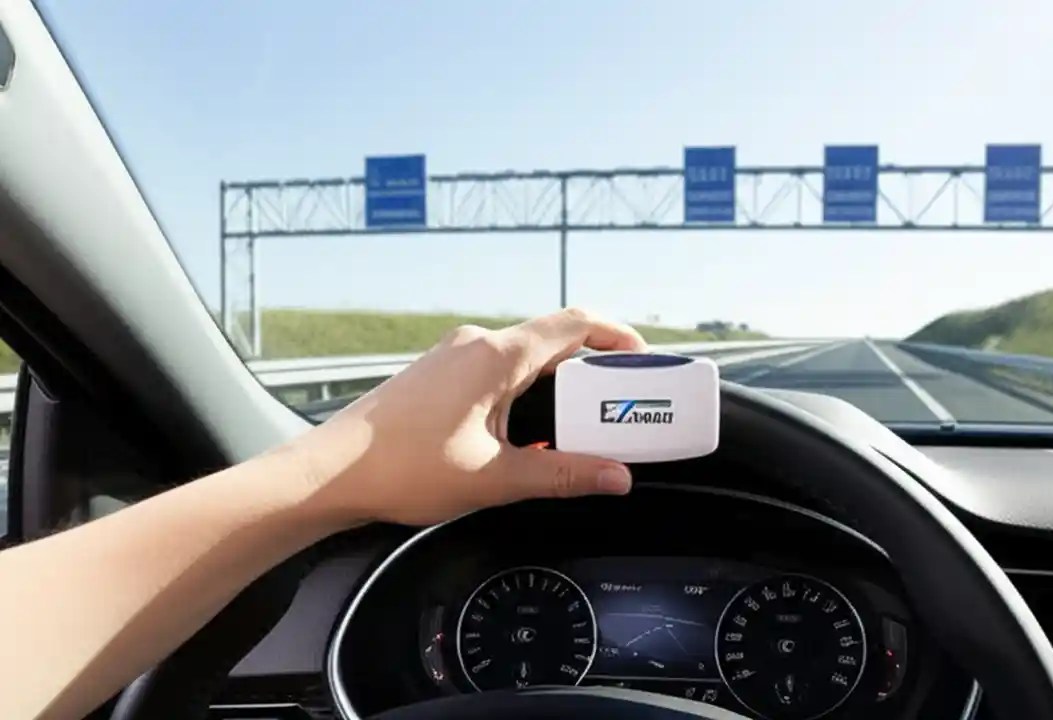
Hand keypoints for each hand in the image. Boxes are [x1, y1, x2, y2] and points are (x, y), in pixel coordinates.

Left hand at [292, 308, 646, 526]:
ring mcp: (452, 356)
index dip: (619, 334)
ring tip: (575, 431)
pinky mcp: (437, 375)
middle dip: (593, 375)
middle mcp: (474, 345)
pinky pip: (496, 372)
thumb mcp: (495, 479)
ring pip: (523, 360)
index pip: (576, 323)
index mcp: (495, 356)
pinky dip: (524, 394)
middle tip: (618, 411)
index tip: (645, 359)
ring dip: (556, 388)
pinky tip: (524, 436)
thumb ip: (563, 475)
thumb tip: (615, 477)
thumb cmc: (399, 470)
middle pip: (554, 343)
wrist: (328, 473)